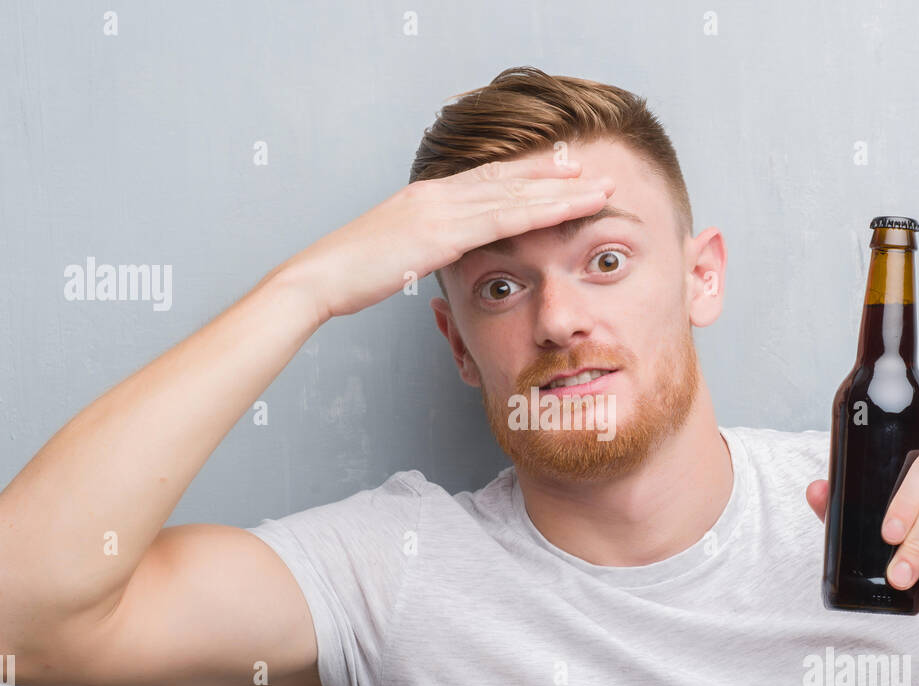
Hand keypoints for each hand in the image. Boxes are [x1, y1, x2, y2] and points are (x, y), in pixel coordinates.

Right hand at [268, 154, 615, 322]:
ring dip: (562, 190)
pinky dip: (542, 209)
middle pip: (510, 178)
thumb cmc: (350, 275)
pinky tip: (570, 207)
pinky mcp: (441, 232)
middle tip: (596, 173)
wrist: (318, 278)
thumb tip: (440, 255)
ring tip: (600, 186)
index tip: (563, 174)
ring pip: (515, 193)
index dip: (529, 175)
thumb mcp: (395, 255)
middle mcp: (438, 194)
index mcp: (427, 198)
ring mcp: (440, 209)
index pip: (489, 180)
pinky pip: (503, 218)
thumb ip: (424, 249)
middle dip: (556, 176)